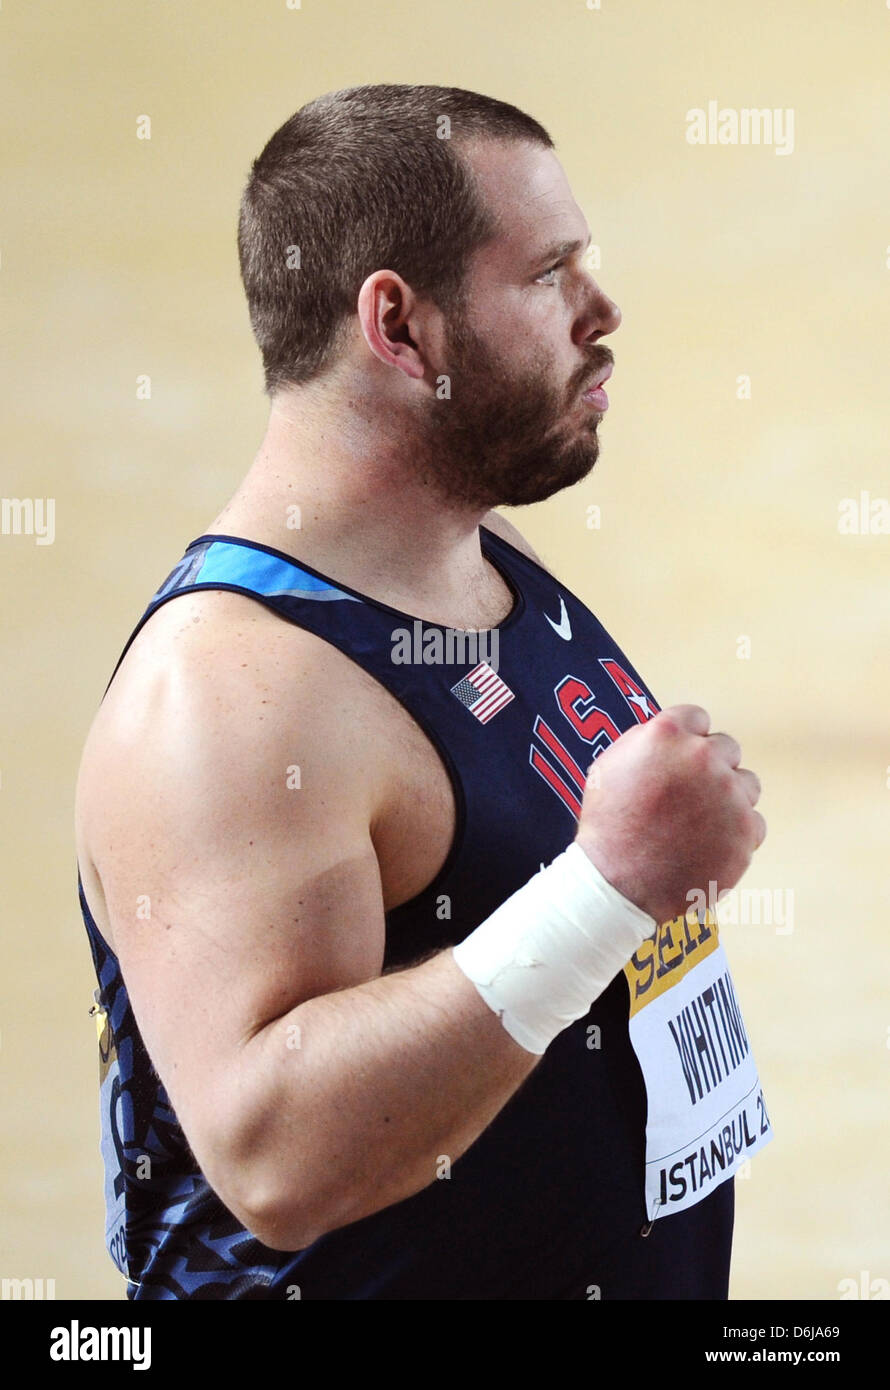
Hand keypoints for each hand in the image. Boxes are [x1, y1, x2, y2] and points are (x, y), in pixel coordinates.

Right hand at [574, 704, 764, 923]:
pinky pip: (753, 822)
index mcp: (667, 735)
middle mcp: (702, 757)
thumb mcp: (609, 766)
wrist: (617, 884)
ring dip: (728, 798)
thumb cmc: (608, 827)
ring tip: (698, 823)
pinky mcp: (745, 831)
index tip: (679, 760)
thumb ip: (645, 741)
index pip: (697, 717)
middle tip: (687, 796)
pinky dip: (735, 833)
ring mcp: (728, 794)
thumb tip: (674, 736)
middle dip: (709, 767)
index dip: (686, 739)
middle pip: (726, 747)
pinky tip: (707, 844)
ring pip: (747, 784)